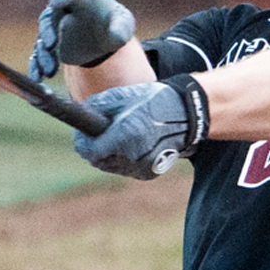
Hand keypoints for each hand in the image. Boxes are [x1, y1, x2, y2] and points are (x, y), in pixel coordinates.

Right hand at [29, 0, 135, 81]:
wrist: (107, 38)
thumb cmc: (114, 22)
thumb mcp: (122, 23)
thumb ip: (120, 28)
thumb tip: (118, 38)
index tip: (56, 1)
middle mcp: (61, 10)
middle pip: (49, 17)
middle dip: (48, 30)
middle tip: (52, 44)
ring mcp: (53, 29)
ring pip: (43, 40)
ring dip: (43, 55)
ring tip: (50, 70)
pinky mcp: (51, 47)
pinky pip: (40, 55)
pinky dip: (37, 66)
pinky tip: (38, 78)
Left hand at [74, 77, 208, 179]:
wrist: (187, 114)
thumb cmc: (153, 100)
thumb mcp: (122, 97)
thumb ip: (97, 106)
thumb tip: (82, 115)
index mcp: (125, 135)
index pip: (90, 150)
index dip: (82, 142)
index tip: (82, 134)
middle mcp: (133, 155)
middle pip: (99, 161)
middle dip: (94, 149)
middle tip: (95, 136)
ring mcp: (142, 167)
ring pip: (112, 167)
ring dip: (108, 155)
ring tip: (113, 139)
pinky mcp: (149, 173)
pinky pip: (126, 169)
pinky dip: (123, 160)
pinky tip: (128, 146)